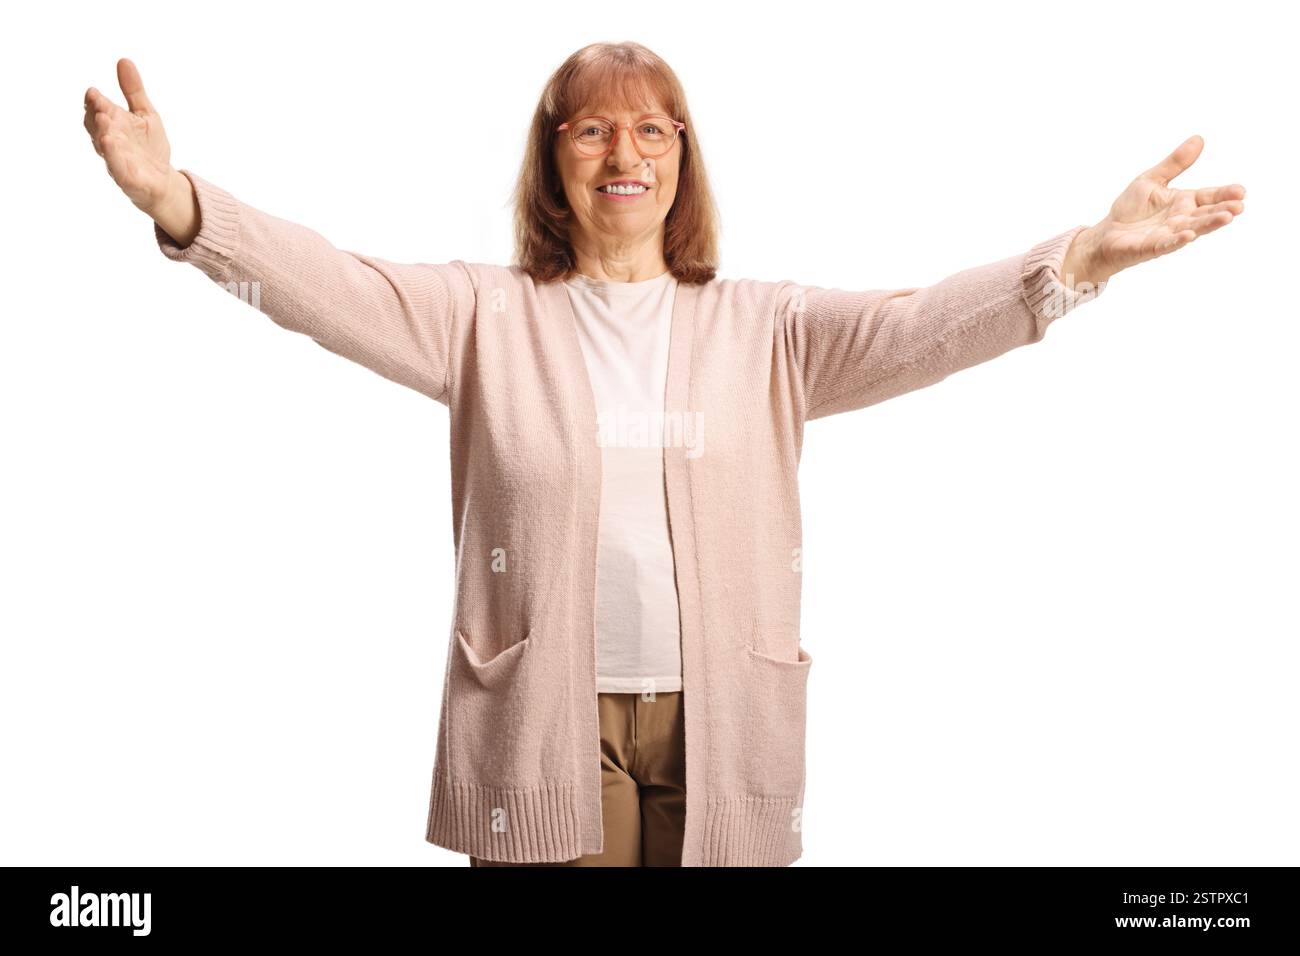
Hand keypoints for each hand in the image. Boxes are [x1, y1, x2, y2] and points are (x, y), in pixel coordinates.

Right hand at [83, 58, 175, 214]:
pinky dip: (113, 157)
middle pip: (96, 127)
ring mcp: (116, 159)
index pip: (97, 109)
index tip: (94, 93)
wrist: (164, 180)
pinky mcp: (126, 177)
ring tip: (106, 122)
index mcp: (112, 123)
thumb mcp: (145, 114)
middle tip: (100, 107)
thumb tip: (123, 60)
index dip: (95, 102)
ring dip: (104, 135)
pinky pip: (117, 168)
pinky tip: (111, 145)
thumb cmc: (150, 146)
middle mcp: (109, 140)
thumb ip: (134, 90)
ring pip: (105, 147)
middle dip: (97, 117)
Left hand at [1060, 135, 1245, 289]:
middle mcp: (1180, 220)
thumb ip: (1175, 163)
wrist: (1106, 234)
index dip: (1224, 194)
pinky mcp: (1151, 247)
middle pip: (1205, 214)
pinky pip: (1166, 244)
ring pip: (1192, 229)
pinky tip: (1189, 236)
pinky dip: (1177, 240)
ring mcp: (1167, 235)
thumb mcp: (1152, 179)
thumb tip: (1199, 138)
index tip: (1241, 191)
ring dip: (1208, 224)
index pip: (1209, 197)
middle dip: (1222, 210)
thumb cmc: (1130, 209)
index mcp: (1183, 202)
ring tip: (1226, 218)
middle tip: (1239, 206)